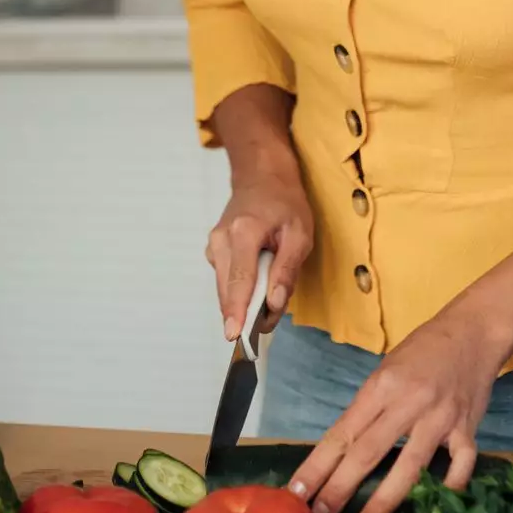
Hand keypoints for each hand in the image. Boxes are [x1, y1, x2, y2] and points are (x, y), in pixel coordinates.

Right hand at [206, 154, 313, 341]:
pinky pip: (226, 279)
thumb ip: (287, 270)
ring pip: (225, 287)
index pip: (239, 280)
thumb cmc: (284, 202)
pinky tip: (258, 281)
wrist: (262, 176)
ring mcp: (213, 245)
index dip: (237, 311)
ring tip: (269, 299)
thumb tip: (275, 303)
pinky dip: (241, 288)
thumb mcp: (300, 234)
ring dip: (245, 301)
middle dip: (246, 313)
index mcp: (243, 232)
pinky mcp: (213, 250)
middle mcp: (221, 240)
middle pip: (228, 289)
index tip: (234, 336)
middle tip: (268, 323)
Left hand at [286, 305, 512, 512]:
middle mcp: (408, 401)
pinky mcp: (468, 426)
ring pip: (409, 464)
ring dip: (384, 500)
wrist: (474, 329)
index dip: (317, 465)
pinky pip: (460, 462)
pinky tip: (439, 502)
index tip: (297, 492)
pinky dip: (451, 483)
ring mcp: (440, 416)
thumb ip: (370, 407)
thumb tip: (343, 449)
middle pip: (367, 451)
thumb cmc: (424, 349)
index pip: (342, 432)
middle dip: (339, 488)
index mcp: (381, 386)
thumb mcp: (388, 369)